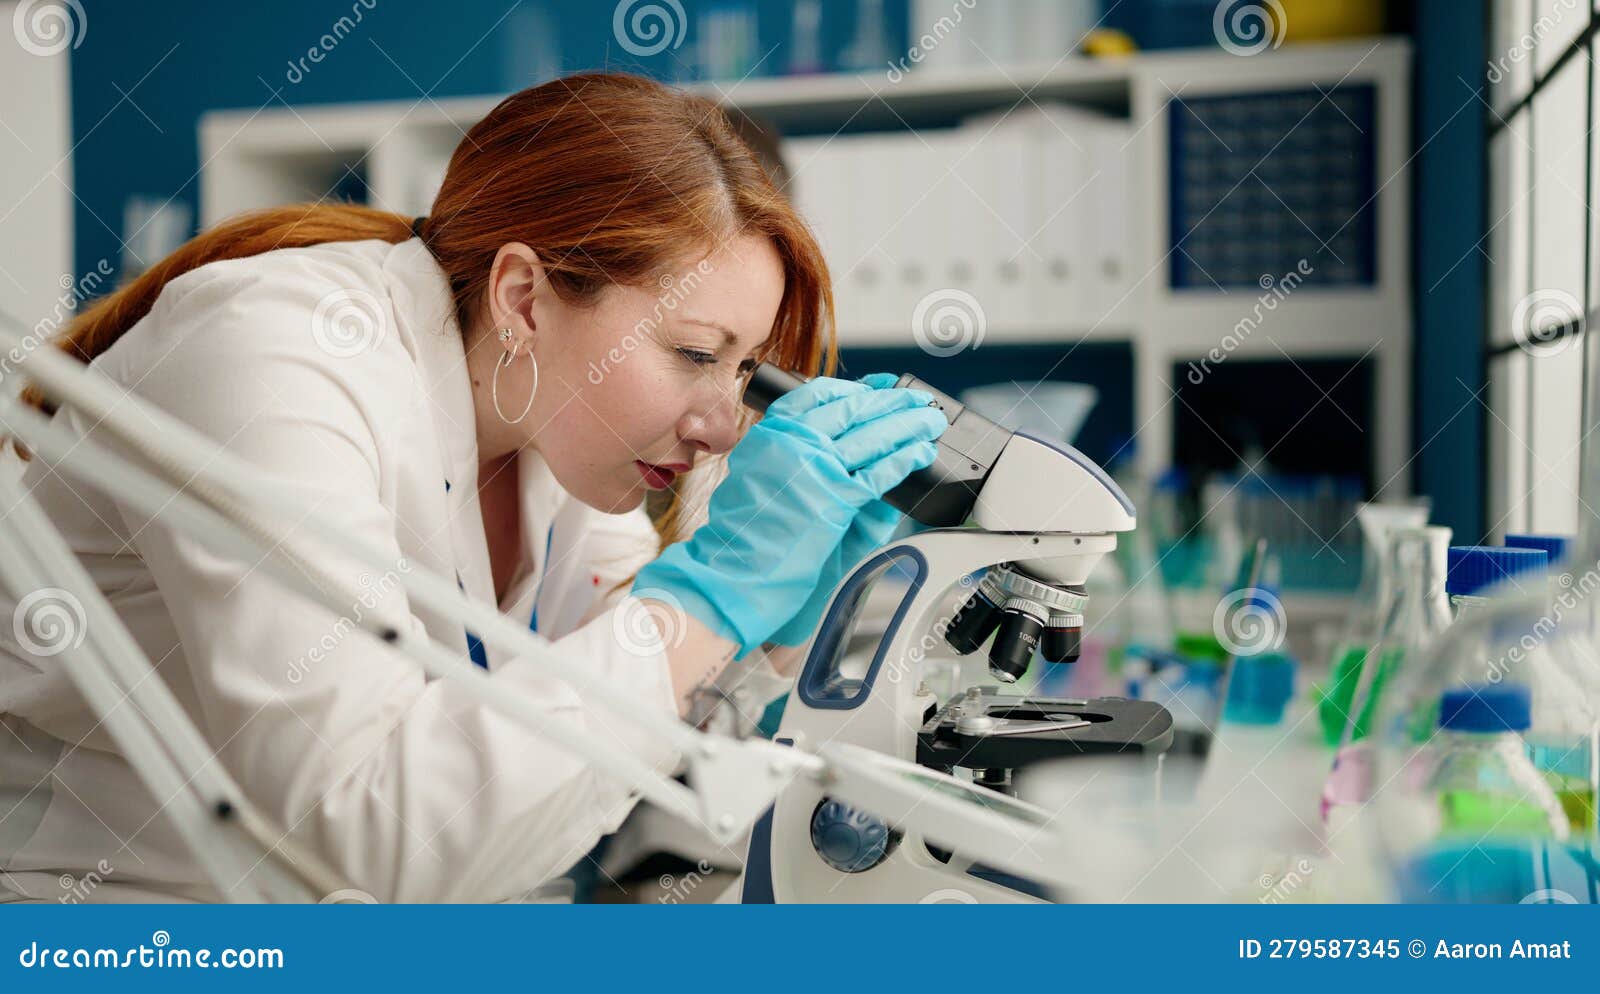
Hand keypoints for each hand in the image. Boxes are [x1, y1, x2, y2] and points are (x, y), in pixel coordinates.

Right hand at [768, 375, 920, 646]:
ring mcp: (814, 469)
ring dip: (909, 425)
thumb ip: (796, 459)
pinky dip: (905, 460)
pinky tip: (921, 452)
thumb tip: (839, 449)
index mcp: (770, 435)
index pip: (820, 394)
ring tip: (930, 420)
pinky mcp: (834, 501)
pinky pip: (880, 472)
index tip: (881, 384)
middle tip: (918, 398)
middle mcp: (791, 443)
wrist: (729, 574)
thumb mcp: (761, 481)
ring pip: (872, 436)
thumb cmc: (741, 537)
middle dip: (893, 402)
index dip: (858, 388)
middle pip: (854, 409)